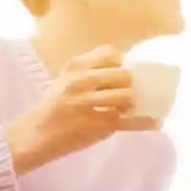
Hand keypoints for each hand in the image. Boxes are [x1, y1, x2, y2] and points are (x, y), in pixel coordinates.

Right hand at [5, 45, 158, 173]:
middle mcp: (81, 82)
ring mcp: (89, 104)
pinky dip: (145, 122)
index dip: (120, 63)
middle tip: (126, 94)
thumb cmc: (52, 108)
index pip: (110, 54)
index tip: (119, 72)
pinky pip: (129, 122)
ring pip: (126, 97)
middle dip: (129, 85)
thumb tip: (123, 67)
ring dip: (131, 104)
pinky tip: (156, 122)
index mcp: (74, 67)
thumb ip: (87, 71)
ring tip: (126, 109)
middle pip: (123, 75)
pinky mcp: (96, 126)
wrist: (34, 136)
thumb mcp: (62, 81)